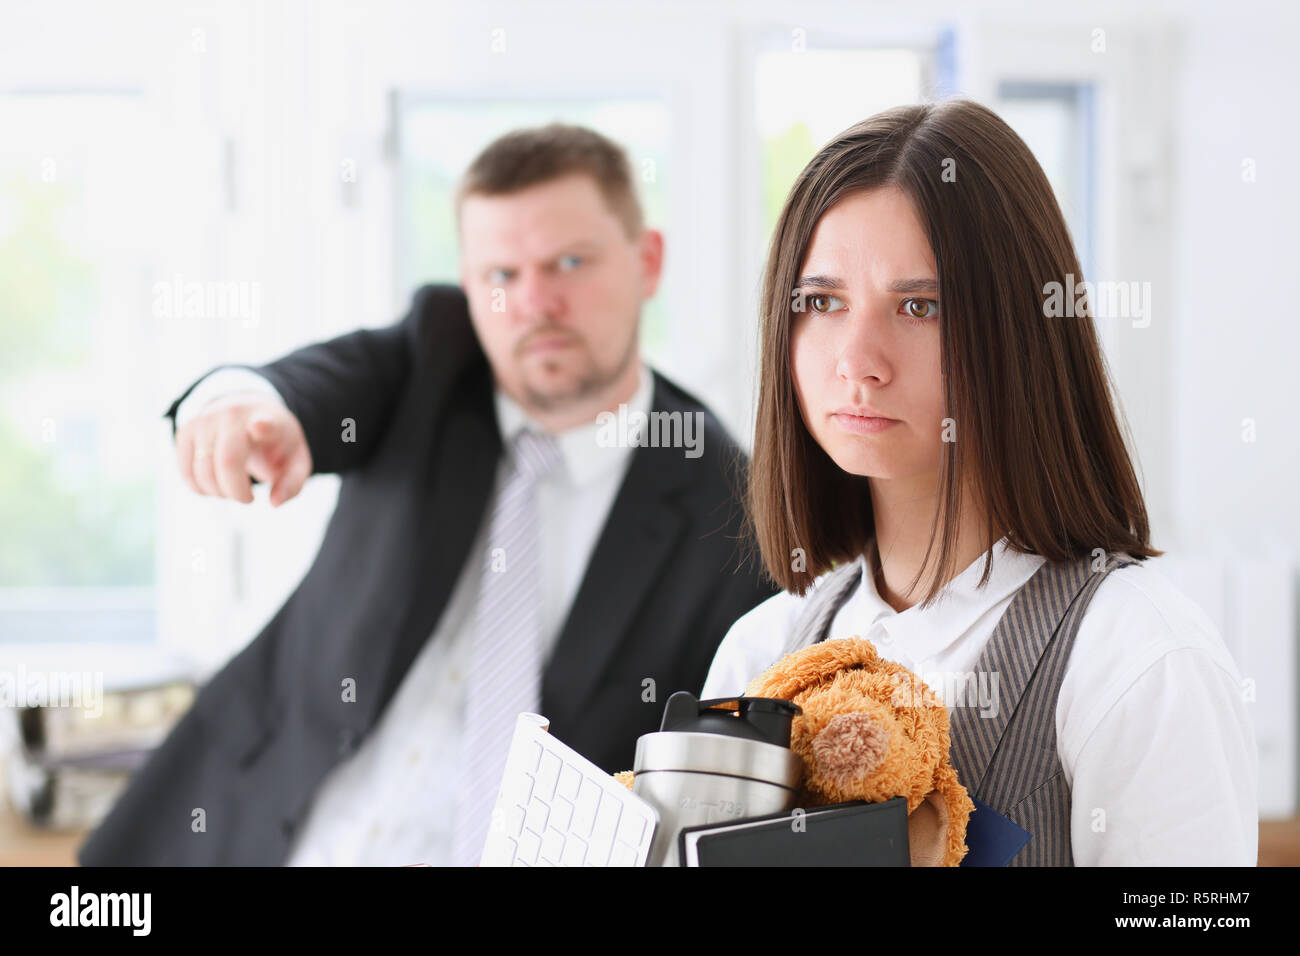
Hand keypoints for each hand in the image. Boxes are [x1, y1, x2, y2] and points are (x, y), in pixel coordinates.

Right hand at [176, 392, 312, 505]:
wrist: (248, 412)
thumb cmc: (274, 442)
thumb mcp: (295, 459)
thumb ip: (292, 483)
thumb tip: (274, 502)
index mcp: (269, 419)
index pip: (264, 422)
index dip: (262, 426)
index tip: (260, 426)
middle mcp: (234, 414)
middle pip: (228, 461)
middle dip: (236, 491)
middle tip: (248, 498)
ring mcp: (206, 420)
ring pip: (203, 471)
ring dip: (219, 492)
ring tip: (233, 487)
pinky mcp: (185, 430)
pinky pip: (186, 472)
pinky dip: (200, 488)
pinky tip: (215, 484)